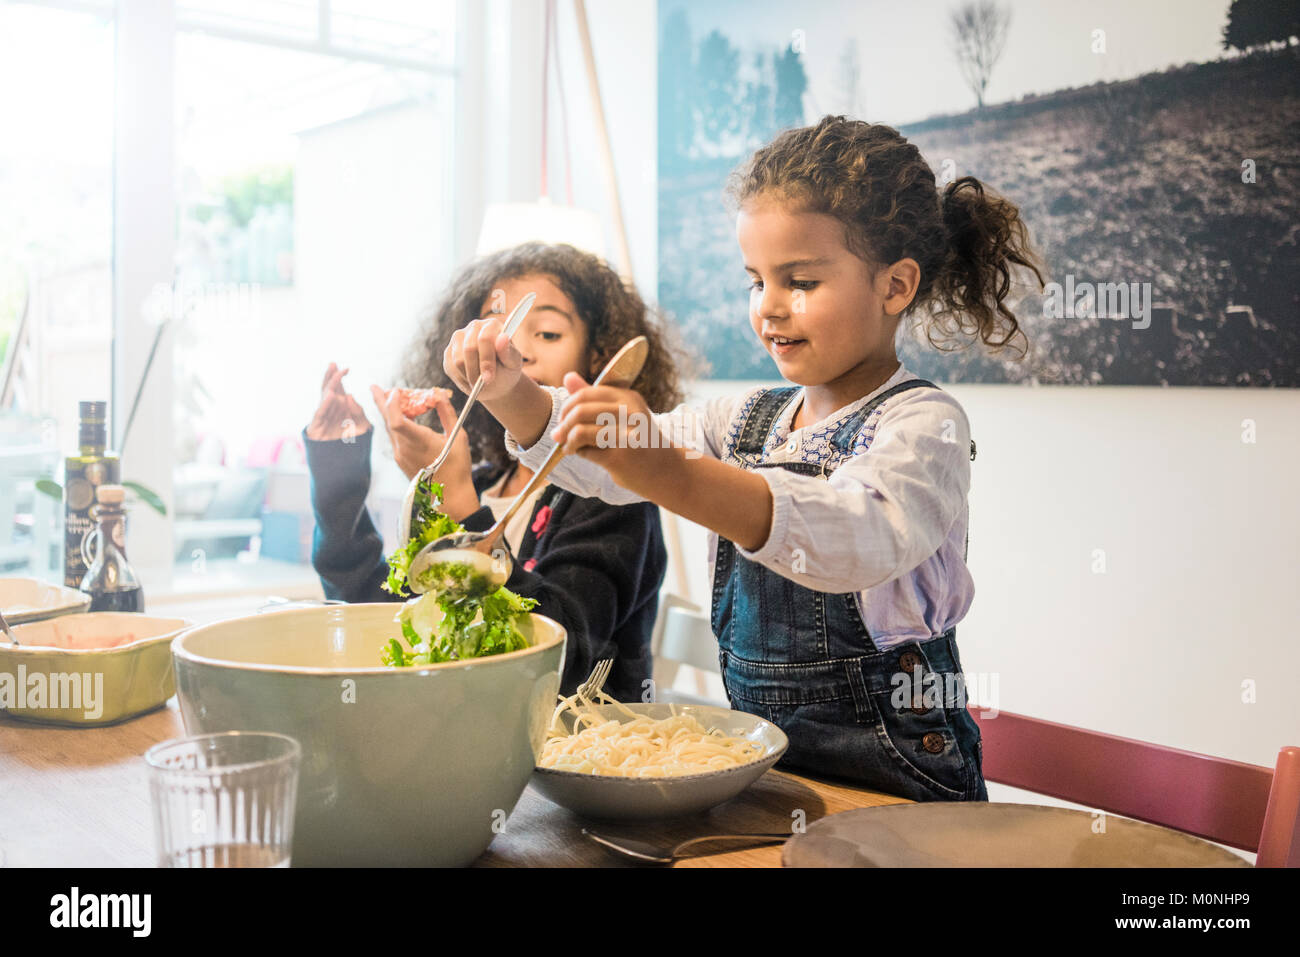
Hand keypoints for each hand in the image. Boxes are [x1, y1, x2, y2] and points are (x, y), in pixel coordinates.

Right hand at [306, 363, 370, 441]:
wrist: (344, 463)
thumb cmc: (353, 444)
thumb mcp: (362, 426)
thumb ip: (358, 412)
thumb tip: (350, 395)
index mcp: (340, 407)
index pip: (338, 389)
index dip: (339, 377)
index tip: (345, 368)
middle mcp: (330, 410)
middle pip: (328, 390)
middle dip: (330, 377)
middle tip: (333, 364)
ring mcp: (322, 418)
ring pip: (324, 399)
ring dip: (330, 387)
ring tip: (335, 376)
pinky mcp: (315, 428)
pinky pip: (320, 414)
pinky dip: (325, 404)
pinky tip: (332, 395)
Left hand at [370, 385, 477, 519]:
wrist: (450, 496)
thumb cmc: (457, 467)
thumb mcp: (457, 437)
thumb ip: (446, 413)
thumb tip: (438, 394)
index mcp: (419, 442)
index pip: (396, 420)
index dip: (392, 404)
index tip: (396, 391)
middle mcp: (405, 448)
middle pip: (387, 421)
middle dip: (381, 401)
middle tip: (374, 387)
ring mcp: (400, 455)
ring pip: (389, 429)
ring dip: (388, 412)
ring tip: (388, 398)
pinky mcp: (401, 460)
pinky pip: (394, 438)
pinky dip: (396, 425)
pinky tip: (402, 418)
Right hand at [443, 316, 524, 402]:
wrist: (496, 380)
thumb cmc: (507, 369)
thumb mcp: (513, 363)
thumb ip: (509, 352)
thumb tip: (503, 338)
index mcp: (492, 325)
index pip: (485, 339)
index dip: (486, 359)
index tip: (489, 377)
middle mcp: (474, 327)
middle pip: (469, 348)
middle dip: (476, 371)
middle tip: (484, 385)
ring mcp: (459, 338)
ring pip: (458, 359)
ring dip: (469, 376)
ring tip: (479, 385)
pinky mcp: (449, 351)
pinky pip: (450, 367)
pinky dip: (460, 379)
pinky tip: (470, 383)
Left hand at [550, 371, 660, 488]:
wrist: (664, 470)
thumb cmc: (638, 440)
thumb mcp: (621, 414)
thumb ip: (594, 397)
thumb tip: (568, 377)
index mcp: (628, 398)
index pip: (586, 393)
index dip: (568, 406)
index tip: (563, 419)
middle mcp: (629, 412)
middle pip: (580, 410)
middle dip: (563, 424)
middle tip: (559, 435)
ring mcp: (626, 434)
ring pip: (579, 431)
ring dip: (568, 441)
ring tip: (569, 447)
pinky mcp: (621, 456)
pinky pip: (586, 451)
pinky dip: (577, 453)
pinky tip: (578, 454)